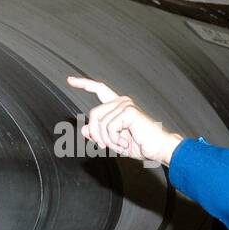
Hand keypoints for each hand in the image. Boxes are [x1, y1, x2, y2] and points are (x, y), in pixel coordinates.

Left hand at [67, 76, 183, 166]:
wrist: (158, 149)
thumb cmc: (141, 145)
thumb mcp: (114, 141)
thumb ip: (99, 134)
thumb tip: (85, 128)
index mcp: (118, 105)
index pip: (99, 90)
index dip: (84, 84)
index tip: (70, 80)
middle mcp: (121, 101)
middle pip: (94, 114)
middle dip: (97, 134)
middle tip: (106, 146)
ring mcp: (126, 104)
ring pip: (100, 123)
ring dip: (108, 140)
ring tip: (121, 145)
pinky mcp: (129, 111)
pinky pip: (109, 127)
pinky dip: (114, 140)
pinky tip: (126, 143)